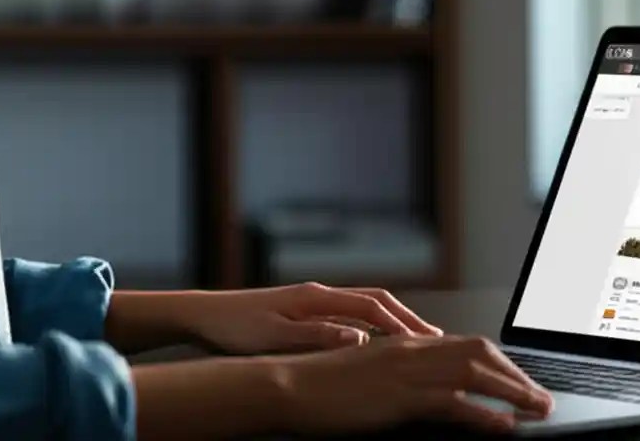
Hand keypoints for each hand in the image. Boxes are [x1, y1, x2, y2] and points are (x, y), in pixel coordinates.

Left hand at [180, 282, 442, 354]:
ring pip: (365, 308)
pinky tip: (379, 346)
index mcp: (316, 297)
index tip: (430, 342)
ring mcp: (313, 301)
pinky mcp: (305, 311)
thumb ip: (318, 337)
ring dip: (393, 322)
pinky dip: (373, 327)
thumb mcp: (275, 337)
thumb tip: (360, 338)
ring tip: (418, 343)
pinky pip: (350, 315)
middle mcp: (319, 294)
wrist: (202, 316)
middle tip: (438, 340)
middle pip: (377, 301)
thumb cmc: (234, 330)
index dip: (403, 325)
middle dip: (409, 319)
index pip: (372, 307)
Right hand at [279, 335, 554, 434]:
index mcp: (406, 343)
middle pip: (480, 354)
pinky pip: (451, 403)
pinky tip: (503, 426)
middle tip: (541, 399)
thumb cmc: (320, 386)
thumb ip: (400, 373)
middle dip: (516, 376)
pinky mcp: (398, 398)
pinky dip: (483, 414)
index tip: (521, 383)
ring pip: (475, 375)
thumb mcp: (368, 373)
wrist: (287, 387)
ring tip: (537, 411)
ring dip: (513, 393)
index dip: (501, 364)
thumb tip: (429, 387)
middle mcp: (412, 350)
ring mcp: (406, 372)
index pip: (467, 346)